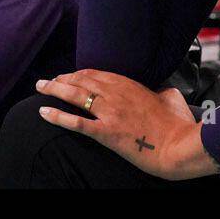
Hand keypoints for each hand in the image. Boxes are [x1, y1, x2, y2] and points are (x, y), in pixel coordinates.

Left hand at [35, 69, 219, 179]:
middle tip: (48, 81)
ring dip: (54, 90)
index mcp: (130, 84)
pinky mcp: (106, 133)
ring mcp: (110, 113)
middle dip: (61, 78)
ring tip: (40, 88)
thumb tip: (163, 90)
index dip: (78, 73)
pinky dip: (58, 116)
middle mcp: (116, 94)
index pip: (96, 73)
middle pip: (81, 80)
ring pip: (75, 96)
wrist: (179, 145)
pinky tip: (43, 113)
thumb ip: (162, 90)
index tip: (68, 75)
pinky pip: (76, 122)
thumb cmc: (178, 123)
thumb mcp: (172, 97)